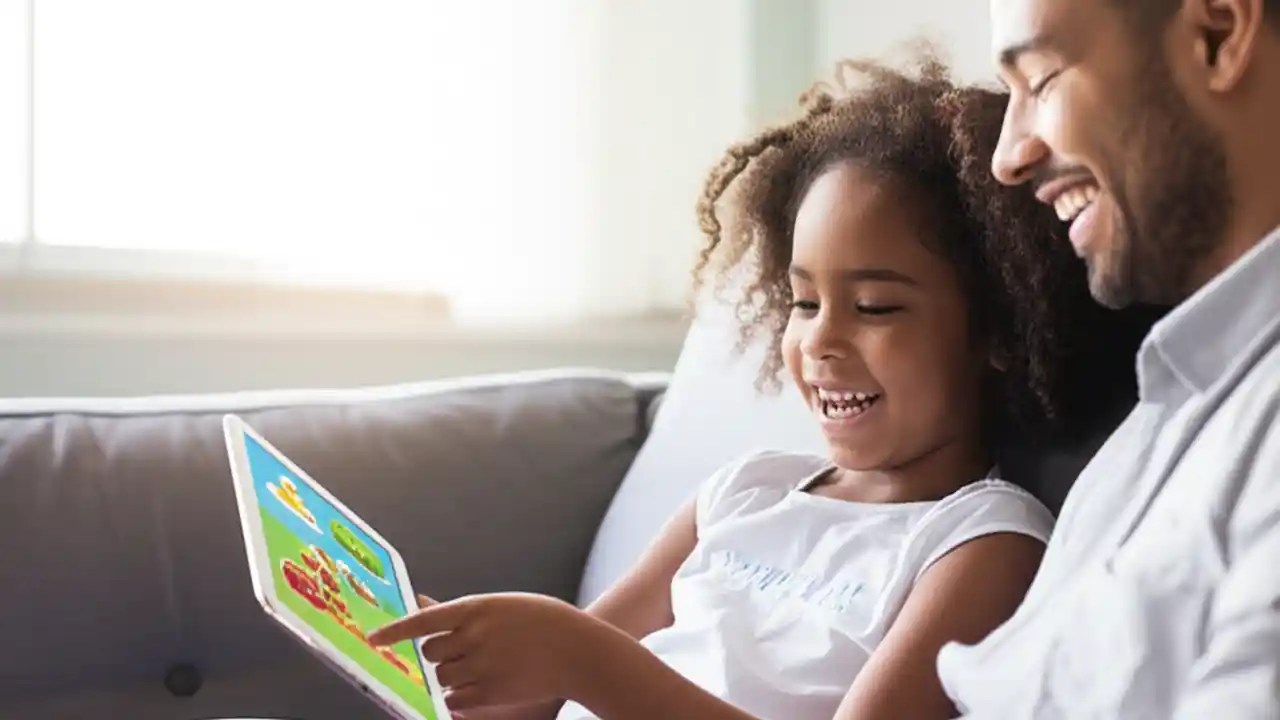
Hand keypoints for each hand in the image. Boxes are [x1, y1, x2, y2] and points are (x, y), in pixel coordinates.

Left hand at [368, 593, 601, 712]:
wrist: (577, 649)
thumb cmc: (542, 622)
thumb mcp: (501, 605)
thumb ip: (462, 611)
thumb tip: (422, 604)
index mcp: (476, 608)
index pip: (423, 619)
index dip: (395, 630)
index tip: (373, 638)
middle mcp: (473, 636)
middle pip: (431, 652)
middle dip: (440, 654)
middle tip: (464, 651)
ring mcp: (480, 665)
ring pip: (441, 676)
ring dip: (452, 675)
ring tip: (480, 667)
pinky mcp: (489, 691)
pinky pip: (454, 700)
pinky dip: (459, 697)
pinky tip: (478, 687)